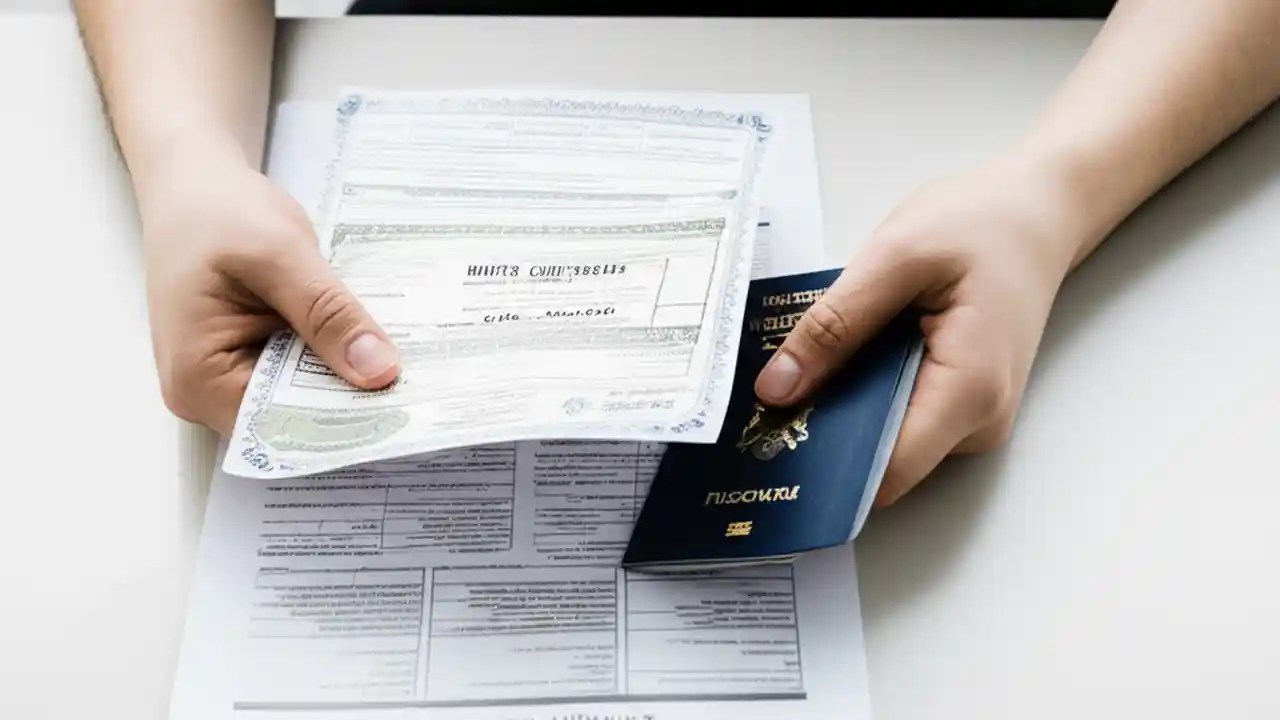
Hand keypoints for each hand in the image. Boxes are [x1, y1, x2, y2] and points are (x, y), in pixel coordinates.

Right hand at [138, 149, 399, 433]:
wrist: (194, 183)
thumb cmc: (217, 211)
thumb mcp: (278, 255)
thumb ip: (328, 314)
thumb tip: (379, 371)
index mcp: (198, 378)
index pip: (283, 427)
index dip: (345, 424)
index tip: (407, 413)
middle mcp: (208, 393)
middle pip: (297, 419)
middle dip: (356, 402)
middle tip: (427, 390)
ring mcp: (229, 378)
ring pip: (306, 396)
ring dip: (351, 379)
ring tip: (414, 369)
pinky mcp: (253, 359)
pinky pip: (303, 372)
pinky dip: (337, 357)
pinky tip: (378, 344)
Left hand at [754, 154, 1087, 506]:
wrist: (1038, 211)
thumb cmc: (982, 223)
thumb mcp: (895, 257)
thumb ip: (834, 325)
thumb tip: (777, 389)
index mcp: (969, 389)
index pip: (888, 472)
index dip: (825, 468)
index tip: (769, 447)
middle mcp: (978, 421)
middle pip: (883, 463)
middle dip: (823, 437)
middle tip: (765, 403)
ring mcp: (973, 418)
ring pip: (887, 443)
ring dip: (841, 412)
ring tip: (801, 371)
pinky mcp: (961, 405)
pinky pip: (899, 418)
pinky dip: (863, 395)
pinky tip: (841, 360)